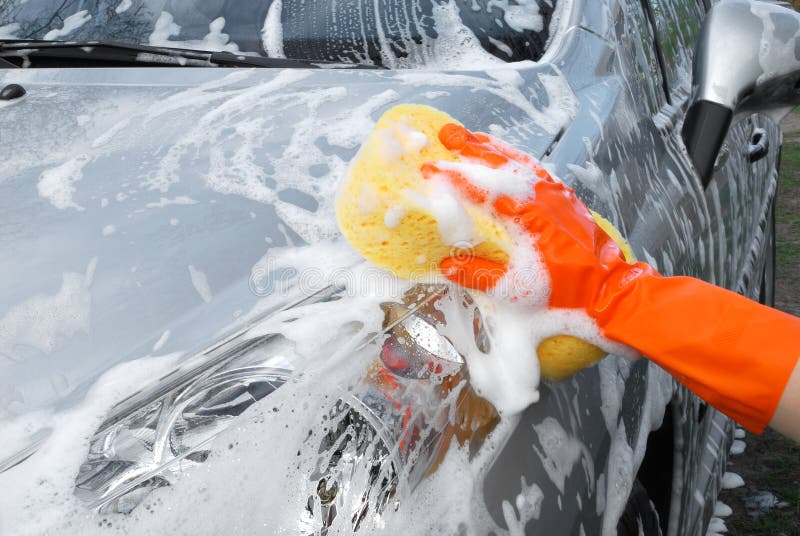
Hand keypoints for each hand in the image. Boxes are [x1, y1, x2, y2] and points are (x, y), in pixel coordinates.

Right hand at [423, 123, 655, 314]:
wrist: (610, 291)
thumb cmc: (567, 292)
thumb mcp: (517, 290)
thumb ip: (480, 275)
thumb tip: (447, 265)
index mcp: (528, 217)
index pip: (484, 190)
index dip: (454, 179)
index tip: (431, 170)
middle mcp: (544, 198)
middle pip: (502, 165)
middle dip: (472, 148)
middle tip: (447, 134)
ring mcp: (557, 195)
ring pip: (520, 162)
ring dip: (494, 149)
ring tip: (472, 137)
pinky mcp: (565, 199)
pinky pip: (536, 170)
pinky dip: (517, 159)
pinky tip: (507, 157)